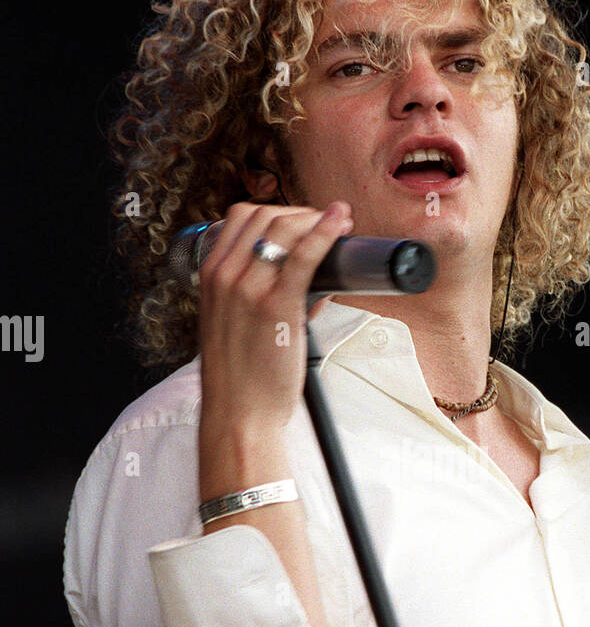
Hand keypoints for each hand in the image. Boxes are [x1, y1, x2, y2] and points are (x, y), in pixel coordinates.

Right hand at [196, 200, 353, 439]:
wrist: (238, 415)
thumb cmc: (241, 379)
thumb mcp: (237, 327)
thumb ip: (266, 300)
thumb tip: (317, 289)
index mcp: (211, 276)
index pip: (241, 217)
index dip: (278, 211)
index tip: (303, 219)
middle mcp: (225, 276)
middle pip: (264, 215)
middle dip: (300, 212)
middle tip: (327, 222)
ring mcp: (248, 288)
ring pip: (283, 228)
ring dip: (316, 219)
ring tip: (340, 225)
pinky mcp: (276, 305)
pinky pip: (304, 256)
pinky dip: (325, 232)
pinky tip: (341, 222)